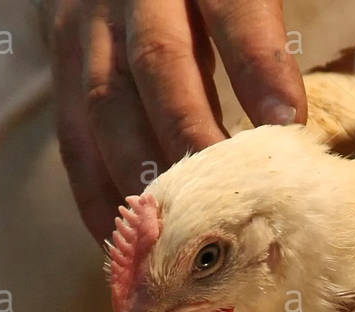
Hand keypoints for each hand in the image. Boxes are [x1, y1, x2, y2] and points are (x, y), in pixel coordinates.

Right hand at [44, 0, 305, 239]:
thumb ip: (263, 39)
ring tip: (172, 240)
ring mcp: (88, 23)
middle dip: (190, 137)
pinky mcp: (60, 60)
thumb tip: (293, 125)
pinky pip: (74, 135)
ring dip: (141, 177)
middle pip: (159, 61)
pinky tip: (125, 244)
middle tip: (224, 203)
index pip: (232, 8)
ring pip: (107, 104)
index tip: (287, 125)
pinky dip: (98, 195)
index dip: (257, 65)